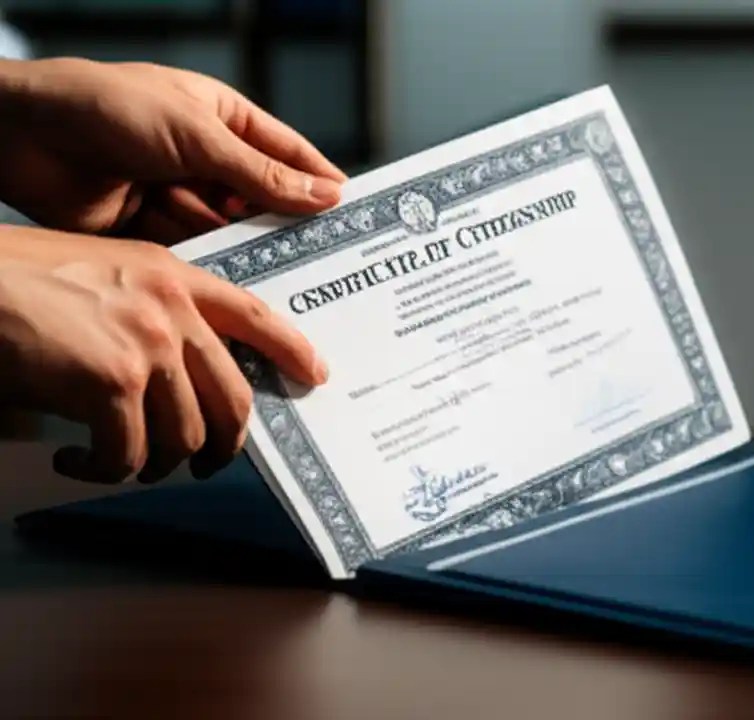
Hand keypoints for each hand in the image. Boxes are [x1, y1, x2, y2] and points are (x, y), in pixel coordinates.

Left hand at [0, 57, 346, 243]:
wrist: (22, 136)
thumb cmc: (109, 109)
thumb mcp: (197, 136)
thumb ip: (262, 173)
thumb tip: (326, 194)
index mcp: (222, 119)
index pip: (287, 153)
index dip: (321, 182)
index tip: (357, 215)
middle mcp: (204, 159)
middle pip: (260, 200)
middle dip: (283, 226)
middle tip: (324, 261)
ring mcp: (176, 194)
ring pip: (227, 231)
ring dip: (240, 247)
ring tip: (273, 275)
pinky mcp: (148, 230)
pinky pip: (190, 251)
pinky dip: (202, 263)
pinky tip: (223, 281)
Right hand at [0, 225, 327, 483]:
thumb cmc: (16, 280)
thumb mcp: (104, 272)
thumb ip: (151, 309)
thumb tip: (177, 371)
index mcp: (172, 277)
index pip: (253, 314)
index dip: (291, 347)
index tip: (316, 374)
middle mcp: (171, 309)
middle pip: (231, 396)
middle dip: (223, 444)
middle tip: (204, 464)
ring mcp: (148, 346)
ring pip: (183, 436)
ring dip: (151, 462)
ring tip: (115, 459)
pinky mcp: (113, 384)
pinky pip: (130, 455)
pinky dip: (103, 470)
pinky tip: (75, 461)